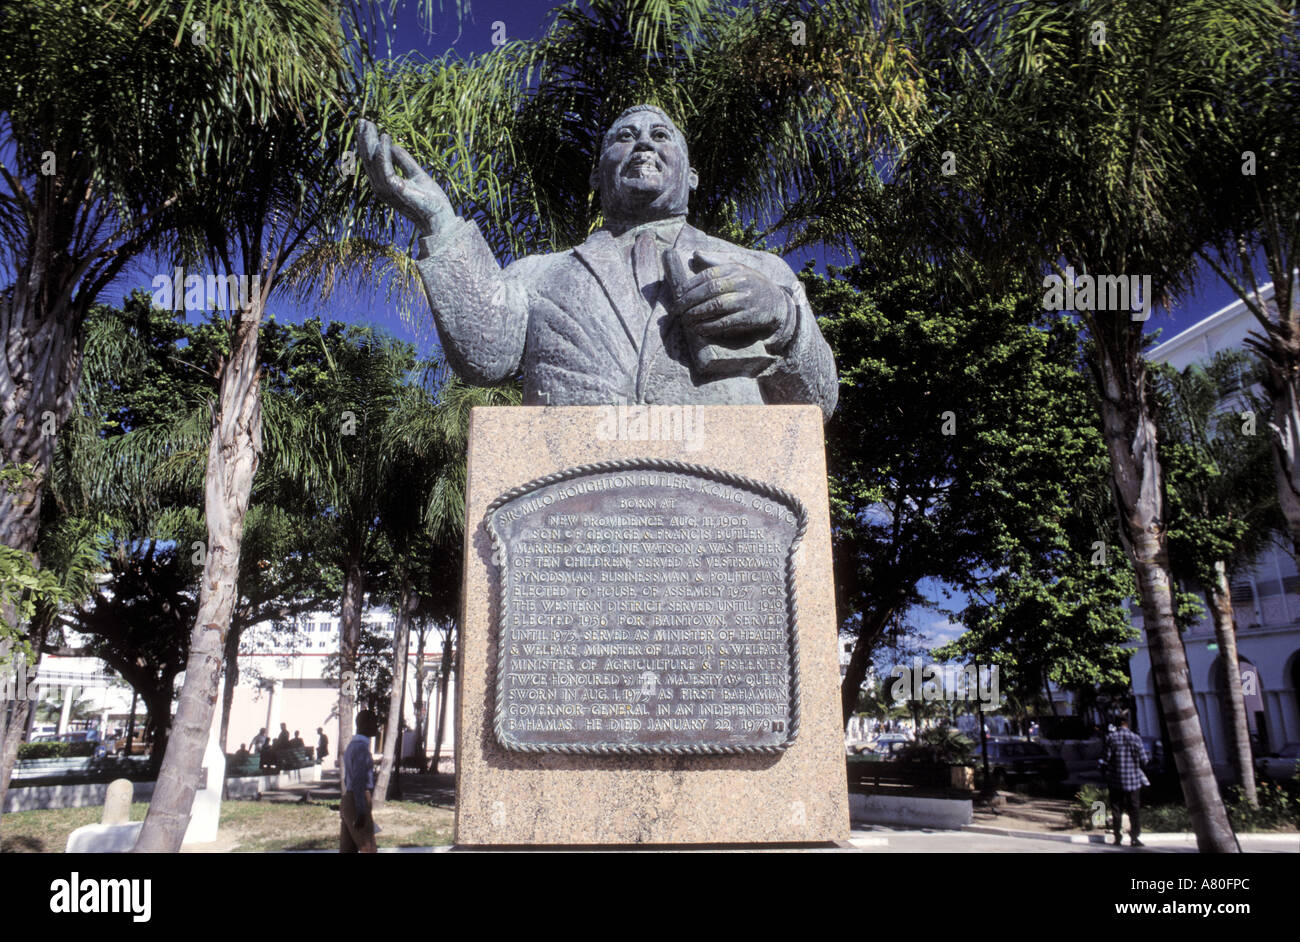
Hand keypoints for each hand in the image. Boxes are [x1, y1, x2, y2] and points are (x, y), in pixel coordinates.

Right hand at [358, 119, 453, 235]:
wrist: (440, 217)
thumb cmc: (430, 200)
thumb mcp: (416, 174)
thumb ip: (404, 160)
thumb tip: (393, 145)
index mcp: (385, 184)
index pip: (371, 161)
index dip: (367, 143)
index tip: (367, 125)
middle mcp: (382, 188)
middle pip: (368, 160)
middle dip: (364, 140)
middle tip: (363, 120)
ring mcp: (387, 190)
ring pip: (373, 162)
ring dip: (371, 142)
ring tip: (372, 126)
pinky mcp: (397, 190)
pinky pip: (386, 169)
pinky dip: (384, 153)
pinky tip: (386, 139)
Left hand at [664, 251, 791, 342]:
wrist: (777, 302)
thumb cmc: (751, 284)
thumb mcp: (738, 268)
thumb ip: (716, 262)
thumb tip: (695, 254)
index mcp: (735, 269)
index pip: (708, 275)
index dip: (690, 286)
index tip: (679, 295)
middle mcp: (741, 282)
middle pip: (710, 290)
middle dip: (690, 301)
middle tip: (677, 310)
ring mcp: (746, 300)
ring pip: (717, 306)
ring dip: (698, 314)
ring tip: (686, 320)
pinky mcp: (749, 317)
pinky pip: (726, 322)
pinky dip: (710, 326)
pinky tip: (700, 329)